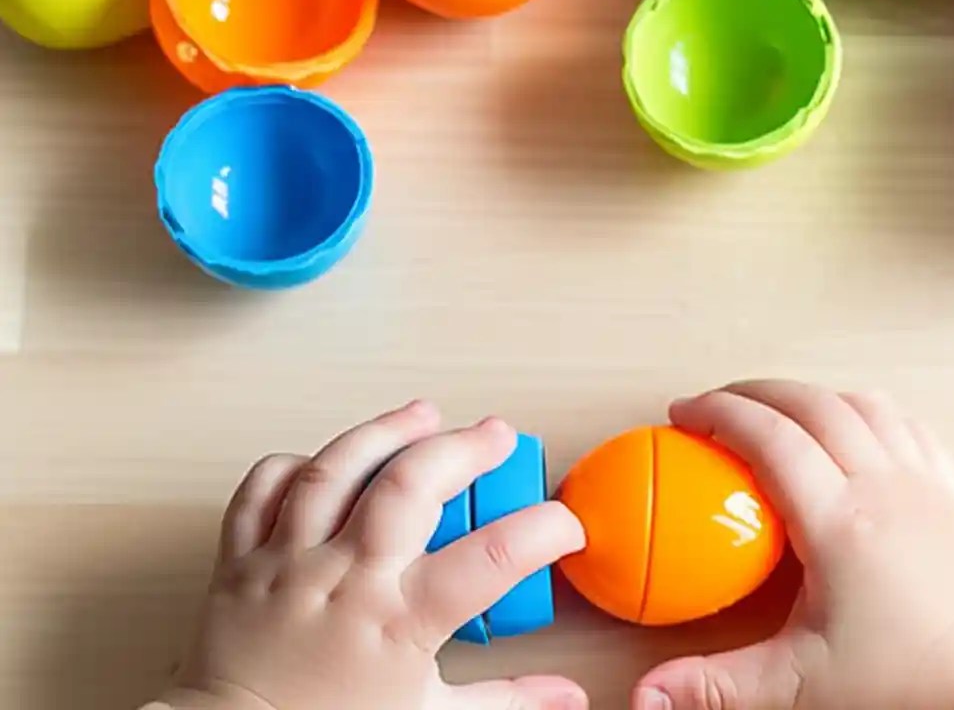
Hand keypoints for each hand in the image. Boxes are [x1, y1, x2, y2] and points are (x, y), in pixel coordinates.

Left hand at [153, 401, 587, 709]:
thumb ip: (506, 701)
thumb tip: (568, 698)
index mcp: (400, 621)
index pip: (490, 559)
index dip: (542, 531)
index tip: (564, 526)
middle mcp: (346, 579)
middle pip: (410, 486)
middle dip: (463, 448)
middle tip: (497, 435)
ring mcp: (290, 562)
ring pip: (337, 470)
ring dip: (385, 432)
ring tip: (423, 414)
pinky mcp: (244, 559)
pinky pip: (265, 489)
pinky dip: (297, 465)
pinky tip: (331, 458)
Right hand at [632, 380, 953, 709]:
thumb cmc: (912, 686)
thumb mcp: (799, 687)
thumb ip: (715, 686)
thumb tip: (647, 697)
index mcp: (842, 522)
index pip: (770, 437)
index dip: (719, 413)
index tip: (684, 413)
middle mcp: (886, 488)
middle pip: (812, 403)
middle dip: (755, 391)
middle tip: (716, 403)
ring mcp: (925, 485)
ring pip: (864, 403)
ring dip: (812, 393)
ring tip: (776, 408)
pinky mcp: (951, 497)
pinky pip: (907, 426)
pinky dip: (868, 411)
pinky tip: (853, 429)